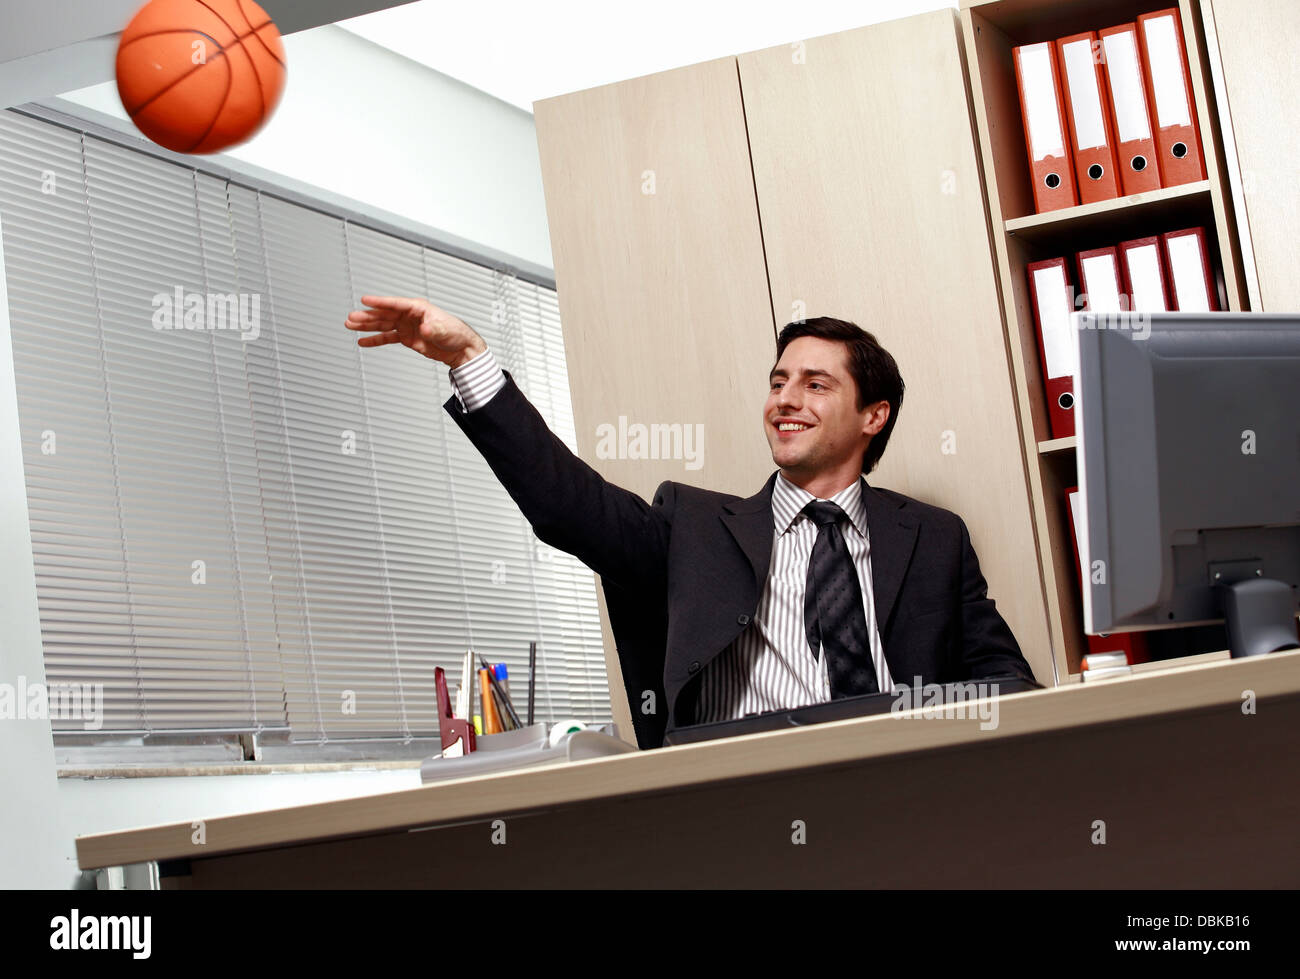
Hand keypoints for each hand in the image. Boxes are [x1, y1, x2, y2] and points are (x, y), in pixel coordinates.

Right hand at [345, 295, 486, 367]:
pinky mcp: (406, 337)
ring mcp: (406, 326)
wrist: (460, 349)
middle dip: (367, 316)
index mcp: (418, 307)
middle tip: (351, 317)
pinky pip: (387, 337)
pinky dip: (375, 339)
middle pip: (384, 314)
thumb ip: (433, 329)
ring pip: (382, 325)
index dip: (380, 302)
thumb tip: (424, 328)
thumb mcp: (445, 330)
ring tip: (350, 326)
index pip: (395, 303)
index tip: (366, 300)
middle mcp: (409, 315)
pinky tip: (363, 341)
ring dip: (367, 326)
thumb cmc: (456, 334)